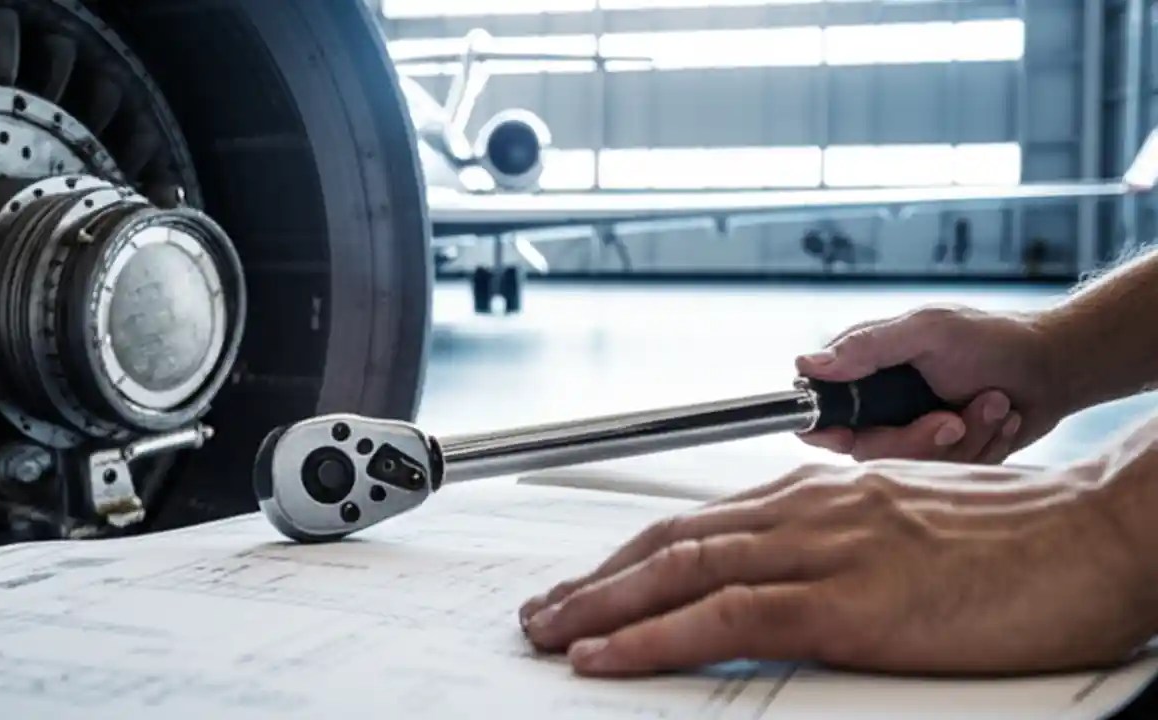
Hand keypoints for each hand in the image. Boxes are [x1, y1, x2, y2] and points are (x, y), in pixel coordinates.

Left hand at [518, 460, 1154, 677]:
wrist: (1102, 533)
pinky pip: (726, 617)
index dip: (635, 554)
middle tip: (545, 609)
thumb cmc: (1026, 538)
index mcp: (825, 497)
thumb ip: (847, 544)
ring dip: (602, 605)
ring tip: (550, 632)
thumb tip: (801, 572)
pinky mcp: (851, 602)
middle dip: (598, 579)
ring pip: (681, 572)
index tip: (593, 580)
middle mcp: (812, 512)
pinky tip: (606, 655)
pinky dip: (653, 637)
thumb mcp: (915, 527)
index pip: (702, 522)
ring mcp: (828, 551)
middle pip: (674, 541)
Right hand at [796, 306, 1064, 463]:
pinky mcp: (947, 457)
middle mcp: (885, 409)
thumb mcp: (927, 331)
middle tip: (954, 419)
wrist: (1055, 367)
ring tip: (995, 404)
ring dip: (964, 438)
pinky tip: (1001, 419)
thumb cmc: (992, 339)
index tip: (844, 436)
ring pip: (913, 466)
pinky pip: (949, 474)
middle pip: (870, 450)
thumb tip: (806, 364)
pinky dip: (983, 448)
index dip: (825, 430)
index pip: (822, 412)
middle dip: (918, 439)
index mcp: (867, 375)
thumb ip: (867, 347)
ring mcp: (917, 434)